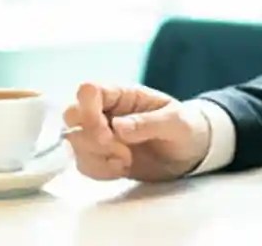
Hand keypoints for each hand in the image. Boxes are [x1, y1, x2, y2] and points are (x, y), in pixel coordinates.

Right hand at [63, 83, 210, 181]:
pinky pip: (82, 164)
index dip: (89, 111)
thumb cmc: (186, 128)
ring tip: (126, 160)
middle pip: (71, 116)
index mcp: (123, 95)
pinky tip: (121, 169)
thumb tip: (117, 127)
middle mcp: (106, 111)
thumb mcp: (176, 122)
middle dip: (90, 138)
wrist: (189, 153)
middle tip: (118, 150)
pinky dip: (99, 170)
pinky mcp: (101, 156)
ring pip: (74, 142)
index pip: (88, 90)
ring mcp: (100, 134)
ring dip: (96, 157)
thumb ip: (149, 123)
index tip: (109, 133)